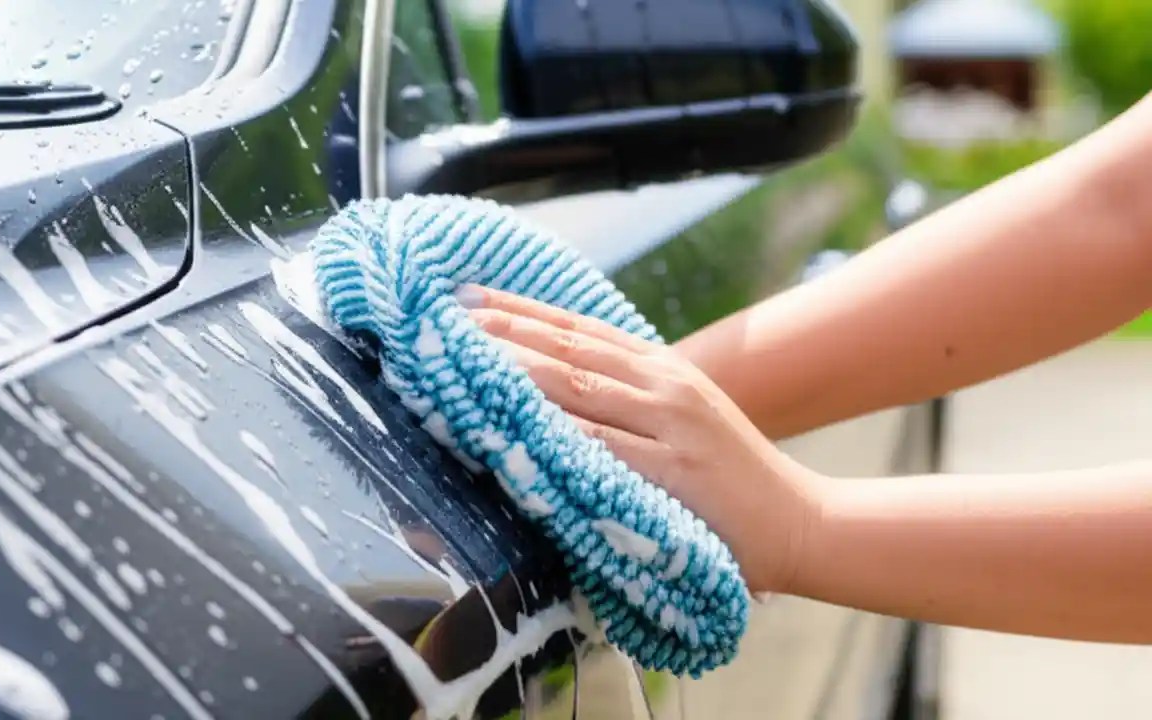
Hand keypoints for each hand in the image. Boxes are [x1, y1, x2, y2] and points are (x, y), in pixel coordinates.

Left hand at [457, 285, 825, 594]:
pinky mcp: (675, 471)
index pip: (579, 328)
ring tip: (465, 355)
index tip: (467, 297)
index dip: (521, 309)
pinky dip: (555, 431)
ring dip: (517, 368)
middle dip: (505, 329)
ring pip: (579, 387)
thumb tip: (554, 388)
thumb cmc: (729, 480)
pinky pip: (602, 446)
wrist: (799, 522)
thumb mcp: (680, 421)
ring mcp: (672, 425)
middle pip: (570, 348)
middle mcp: (665, 385)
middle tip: (445, 316)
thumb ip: (627, 400)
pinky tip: (514, 422)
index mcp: (663, 369)